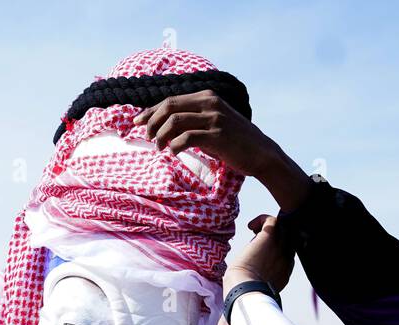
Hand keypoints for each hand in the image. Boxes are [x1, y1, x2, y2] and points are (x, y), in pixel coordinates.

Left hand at [133, 91, 312, 209]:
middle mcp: (210, 103)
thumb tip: (164, 127)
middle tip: (147, 137)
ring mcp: (214, 118)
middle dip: (152, 122)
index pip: (171, 100)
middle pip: (169, 107)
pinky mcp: (217, 135)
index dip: (151, 111)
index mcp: (207, 97)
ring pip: (174, 121)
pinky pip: (186, 138)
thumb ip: (193, 120)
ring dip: (161, 135)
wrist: (261, 153)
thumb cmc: (233, 142)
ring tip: (159, 147)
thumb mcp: (213, 124)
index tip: (137, 122)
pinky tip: (173, 152)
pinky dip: (174, 146)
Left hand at [225, 214, 294, 293]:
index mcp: (285, 270)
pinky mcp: (268, 239)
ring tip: (254, 231)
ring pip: (283, 227)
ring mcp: (279, 247)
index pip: (288, 252)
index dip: (277, 247)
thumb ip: (264, 278)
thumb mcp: (262, 286)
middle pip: (288, 237)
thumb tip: (253, 273)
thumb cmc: (246, 292)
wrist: (244, 290)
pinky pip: (271, 220)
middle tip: (258, 237)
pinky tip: (251, 227)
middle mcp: (286, 257)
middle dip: (277, 234)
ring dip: (269, 226)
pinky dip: (262, 219)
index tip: (262, 251)